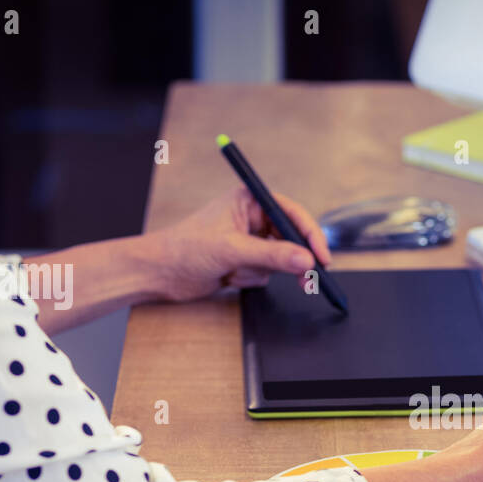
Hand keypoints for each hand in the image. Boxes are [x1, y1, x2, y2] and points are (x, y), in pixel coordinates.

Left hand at [150, 188, 331, 301]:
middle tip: (307, 280)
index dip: (310, 234)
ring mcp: (250, 241)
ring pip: (279, 260)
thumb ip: (272, 255)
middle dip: (291, 260)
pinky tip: (228, 277)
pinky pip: (267, 274)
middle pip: (290, 239)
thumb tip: (305, 260)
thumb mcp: (232, 250)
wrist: (161, 274)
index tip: (321, 256)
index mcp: (248, 201)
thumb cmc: (185, 249)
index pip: (291, 213)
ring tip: (235, 273)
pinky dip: (250, 280)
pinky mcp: (246, 261)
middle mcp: (251, 218)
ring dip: (260, 271)